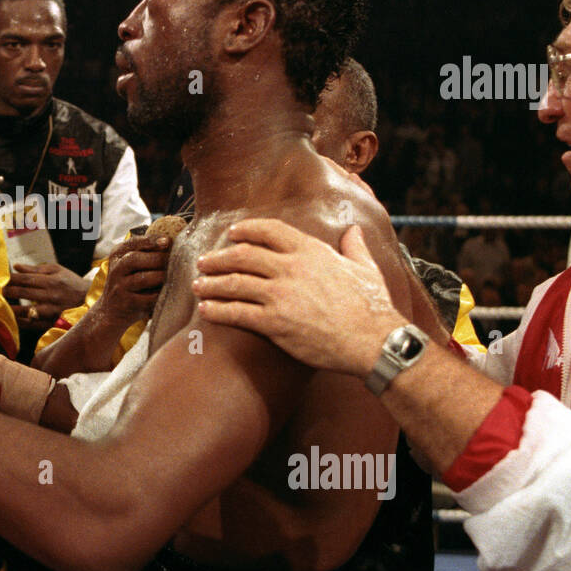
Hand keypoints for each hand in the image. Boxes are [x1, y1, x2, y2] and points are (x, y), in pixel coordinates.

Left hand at [5, 263, 88, 328]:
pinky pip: (33, 324)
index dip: (11, 279)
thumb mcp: (57, 270)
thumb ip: (36, 269)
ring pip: (27, 310)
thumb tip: (16, 266)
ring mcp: (51, 311)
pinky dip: (21, 322)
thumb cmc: (70, 282)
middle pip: (24, 293)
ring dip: (12, 308)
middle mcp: (50, 296)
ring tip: (0, 305)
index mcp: (51, 281)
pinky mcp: (52, 322)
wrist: (88, 299)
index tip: (0, 278)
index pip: (26, 279)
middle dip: (8, 291)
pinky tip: (12, 318)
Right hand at [93, 233, 172, 327]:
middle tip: (175, 260)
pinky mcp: (127, 303)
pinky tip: (168, 292)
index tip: (167, 241)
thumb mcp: (130, 264)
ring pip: (143, 278)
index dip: (151, 240)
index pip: (133, 243)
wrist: (111, 311)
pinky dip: (160, 294)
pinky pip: (148, 297)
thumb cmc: (128, 283)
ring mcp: (120, 287)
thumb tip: (172, 242)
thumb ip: (145, 253)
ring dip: (161, 277)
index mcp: (118, 255)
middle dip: (158, 258)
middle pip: (135, 259)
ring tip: (173, 276)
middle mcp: (116, 269)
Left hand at [191, 219, 403, 375]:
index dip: (246, 229)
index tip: (232, 233)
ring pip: (234, 283)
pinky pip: (237, 313)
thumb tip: (354, 230)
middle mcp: (291, 268)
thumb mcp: (365, 268)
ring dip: (210, 284)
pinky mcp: (275, 323)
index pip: (269, 230)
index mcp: (311, 251)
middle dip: (218, 258)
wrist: (373, 340)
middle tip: (203, 262)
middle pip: (242, 255)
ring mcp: (281, 295)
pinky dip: (217, 310)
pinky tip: (206, 311)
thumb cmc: (372, 306)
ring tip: (197, 286)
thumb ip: (354, 247)